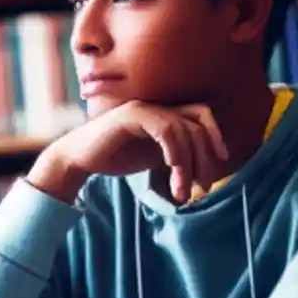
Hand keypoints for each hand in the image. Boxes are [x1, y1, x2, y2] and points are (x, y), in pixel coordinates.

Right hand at [28, 101, 229, 203]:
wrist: (78, 159)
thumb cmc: (114, 158)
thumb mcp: (153, 155)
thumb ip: (175, 153)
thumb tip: (203, 167)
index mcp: (164, 112)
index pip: (201, 115)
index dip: (214, 137)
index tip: (219, 163)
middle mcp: (156, 105)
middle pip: (197, 123)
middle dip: (205, 156)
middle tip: (203, 185)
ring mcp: (144, 108)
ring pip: (182, 130)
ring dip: (187, 165)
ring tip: (182, 192)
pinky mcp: (132, 115)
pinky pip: (165, 129)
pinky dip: (174, 151)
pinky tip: (171, 171)